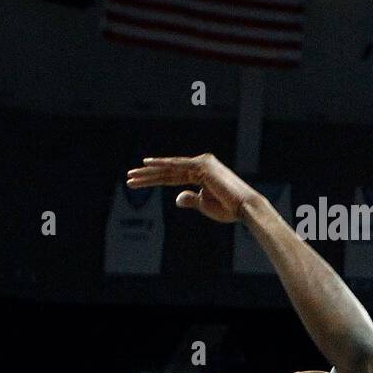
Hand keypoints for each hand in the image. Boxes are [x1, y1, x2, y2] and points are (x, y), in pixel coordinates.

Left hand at [125, 154, 261, 223]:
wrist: (244, 208)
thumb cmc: (228, 209)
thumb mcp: (204, 205)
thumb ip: (190, 199)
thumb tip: (177, 198)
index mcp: (202, 172)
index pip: (172, 176)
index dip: (154, 180)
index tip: (137, 183)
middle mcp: (201, 164)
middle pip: (168, 171)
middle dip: (147, 175)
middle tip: (128, 177)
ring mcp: (201, 163)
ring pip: (169, 169)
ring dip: (148, 173)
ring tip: (131, 176)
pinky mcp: (201, 166)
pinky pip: (177, 167)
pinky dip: (161, 166)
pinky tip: (146, 165)